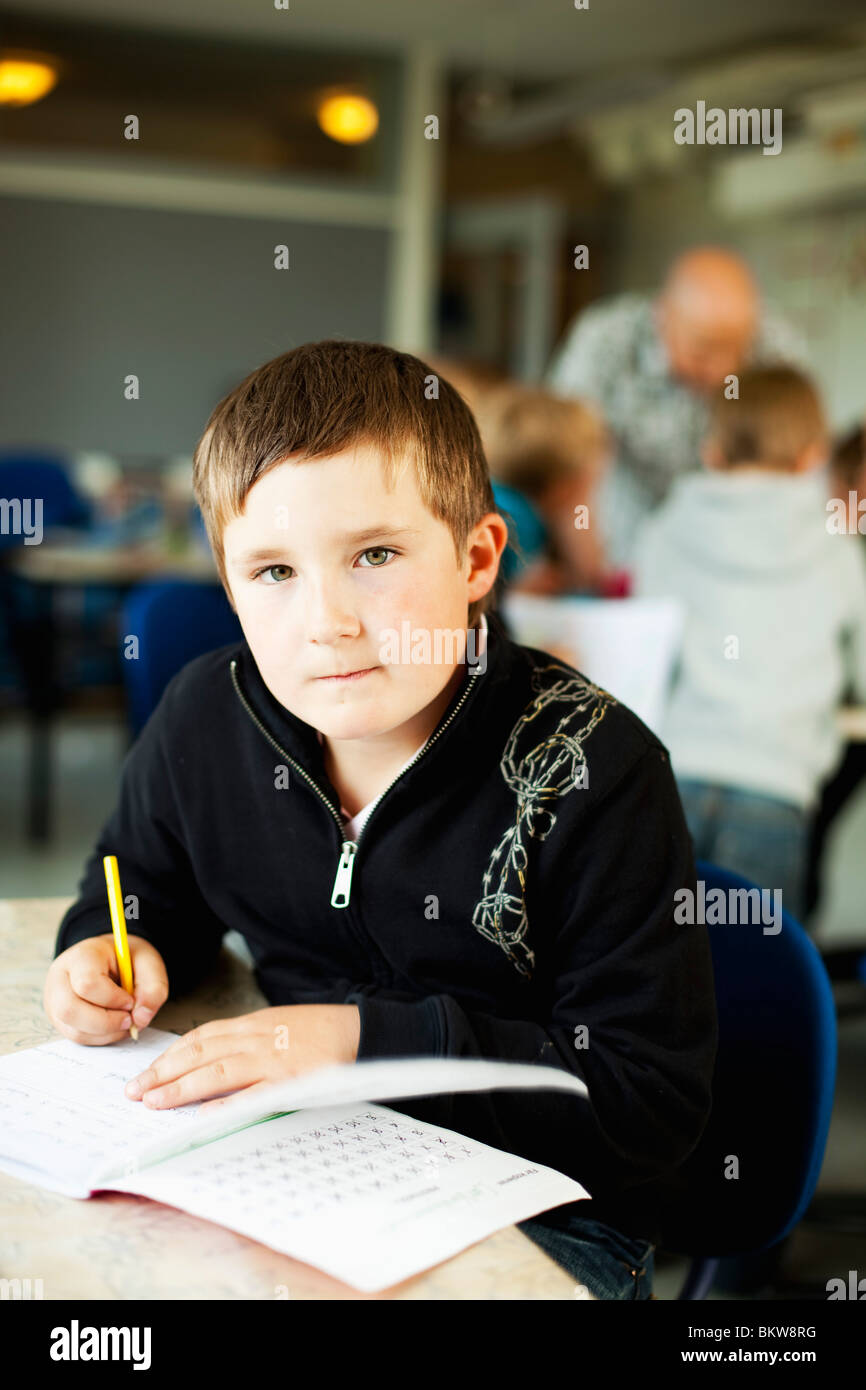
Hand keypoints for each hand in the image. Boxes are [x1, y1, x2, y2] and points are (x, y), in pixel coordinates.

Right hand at [44, 934, 167, 1044]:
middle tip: (129, 1019)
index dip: (113, 999)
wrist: (112, 958)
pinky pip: (77, 1037)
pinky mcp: (59, 1018)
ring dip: (106, 1033)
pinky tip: (114, 1025)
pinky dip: (101, 1037)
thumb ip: (153, 987)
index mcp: (81, 956)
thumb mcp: (149, 963)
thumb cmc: (128, 959)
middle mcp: (60, 978)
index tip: (131, 1000)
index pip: (87, 983)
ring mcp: (55, 1000)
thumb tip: (141, 1018)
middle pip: (70, 1010)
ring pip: (73, 1029)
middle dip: (106, 1022)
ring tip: (125, 1020)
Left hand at [124, 1004, 361, 1112]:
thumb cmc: (322, 1032)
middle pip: (199, 1053)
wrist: (362, 1031)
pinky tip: (203, 1116)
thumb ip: (249, 1040)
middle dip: (162, 1072)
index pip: (200, 1037)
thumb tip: (215, 1061)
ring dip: (180, 1088)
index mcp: (253, 1024)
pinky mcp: (290, 1080)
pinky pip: (252, 1095)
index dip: (170, 1055)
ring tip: (153, 1103)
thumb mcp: (280, 1026)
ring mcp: (272, 1059)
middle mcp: (256, 1038)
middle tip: (133, 1092)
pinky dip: (226, 1105)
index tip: (147, 1071)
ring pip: (216, 1072)